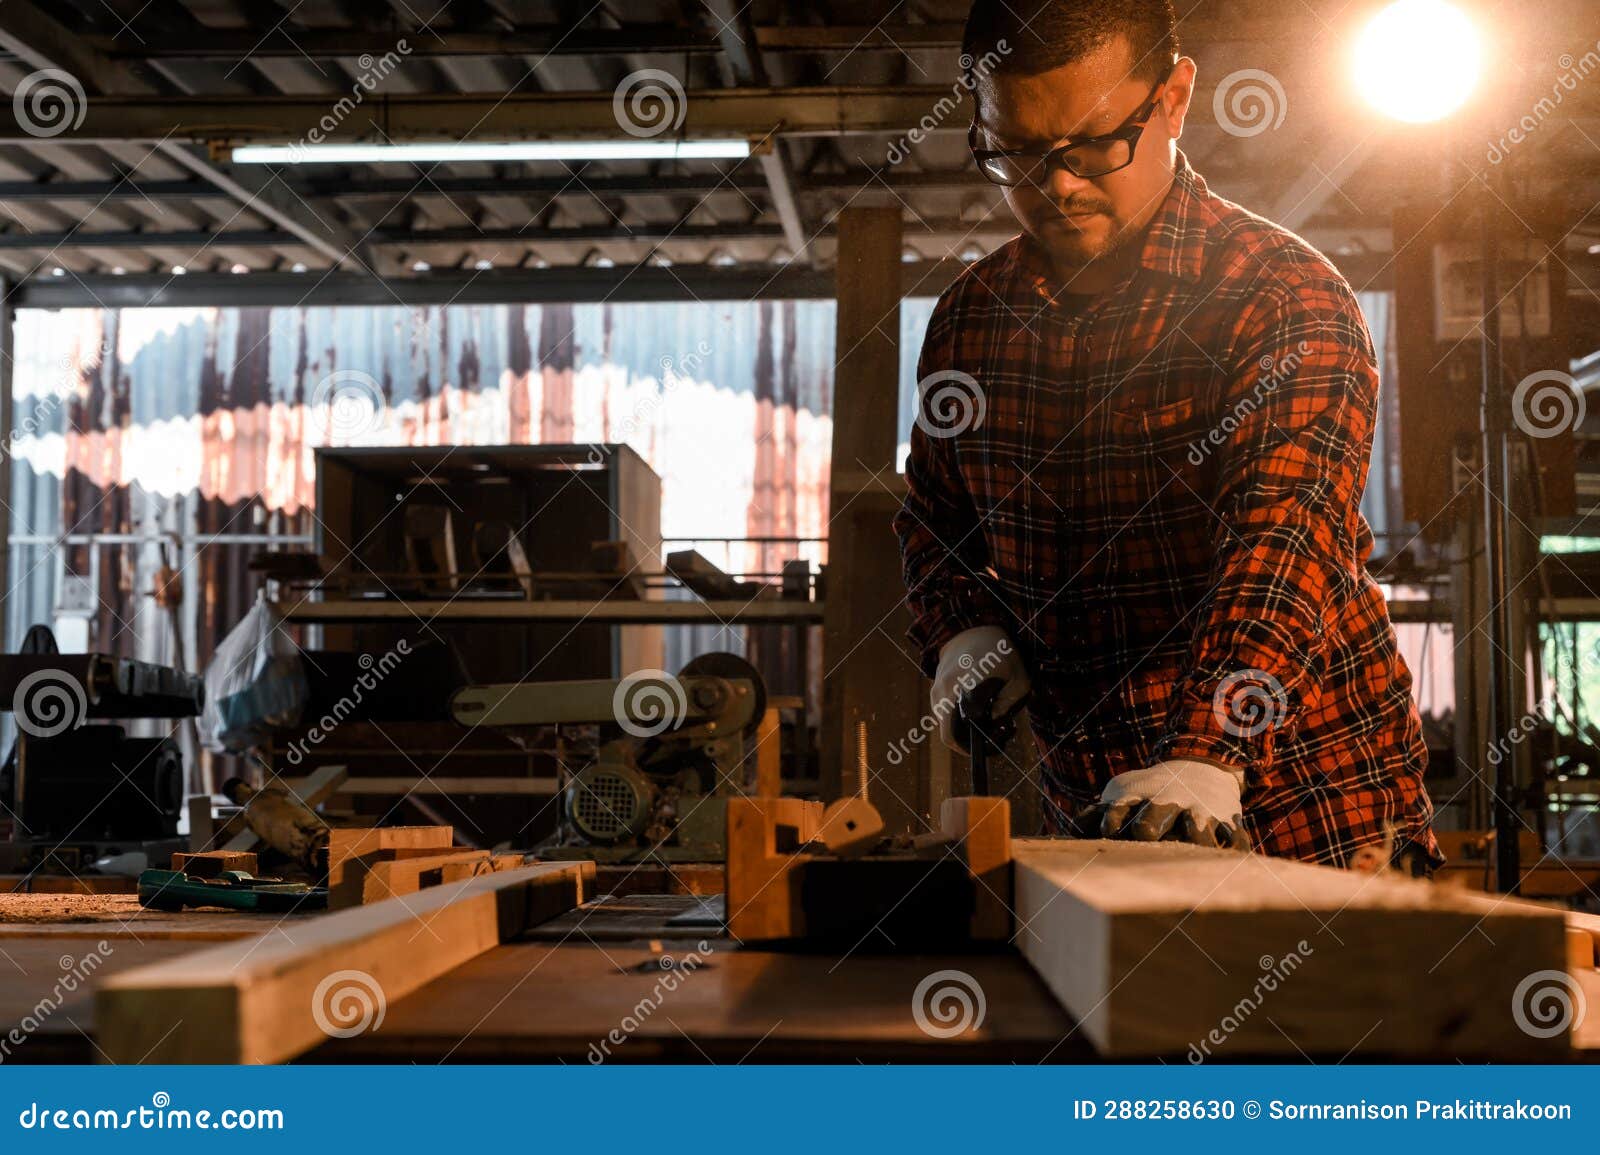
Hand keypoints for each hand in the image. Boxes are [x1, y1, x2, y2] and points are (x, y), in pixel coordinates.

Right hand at [931, 626, 1028, 749]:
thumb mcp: (1017, 677)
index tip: (994, 745)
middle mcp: (945, 690)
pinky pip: (944, 717)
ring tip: (987, 721)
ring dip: (963, 732)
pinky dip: (958, 722)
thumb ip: (1008, 704)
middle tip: (992, 736)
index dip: (973, 745)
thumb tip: (993, 723)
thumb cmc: (999, 653)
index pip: (958, 730)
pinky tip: (976, 713)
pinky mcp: (935, 692)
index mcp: (965, 685)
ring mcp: (936, 692)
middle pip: (949, 735)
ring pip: (946, 727)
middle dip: (969, 744)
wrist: (971, 631)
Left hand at [1087, 759, 1249, 849]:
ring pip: (1197, 832)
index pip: (1119, 810)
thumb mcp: (1123, 791)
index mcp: (1138, 800)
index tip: (1108, 830)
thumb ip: (1096, 812)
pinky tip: (1232, 860)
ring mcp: (1198, 813)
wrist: (1201, 764)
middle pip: (1154, 819)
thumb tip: (1074, 830)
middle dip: (1148, 827)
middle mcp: (1168, 806)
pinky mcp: (1226, 821)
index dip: (1112, 820)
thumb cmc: (1152, 789)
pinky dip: (1234, 849)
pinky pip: (1234, 838)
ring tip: (1194, 854)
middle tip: (1145, 837)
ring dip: (1194, 843)